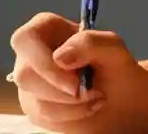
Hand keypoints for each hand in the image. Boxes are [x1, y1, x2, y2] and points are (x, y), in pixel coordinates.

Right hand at [8, 13, 147, 132]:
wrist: (122, 97)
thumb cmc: (115, 66)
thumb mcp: (113, 47)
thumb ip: (89, 42)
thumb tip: (59, 58)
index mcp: (45, 29)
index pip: (25, 39)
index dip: (43, 62)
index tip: (73, 80)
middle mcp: (31, 55)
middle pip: (25, 76)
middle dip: (62, 90)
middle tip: (93, 91)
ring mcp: (30, 82)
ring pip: (34, 100)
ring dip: (72, 105)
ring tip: (97, 97)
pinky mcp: (34, 107)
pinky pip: (43, 117)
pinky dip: (71, 115)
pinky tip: (89, 107)